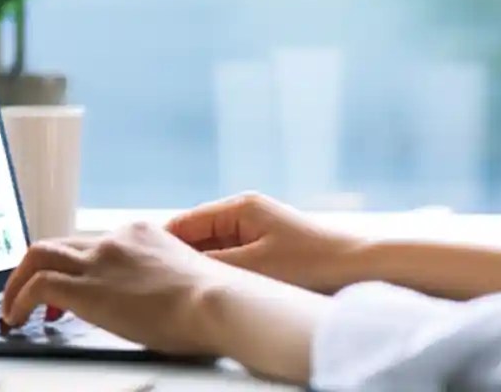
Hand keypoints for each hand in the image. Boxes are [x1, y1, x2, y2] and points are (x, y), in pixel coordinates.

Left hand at [0, 222, 235, 355]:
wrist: (217, 303)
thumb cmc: (215, 302)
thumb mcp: (185, 278)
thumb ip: (163, 281)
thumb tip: (160, 302)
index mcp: (142, 234)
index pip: (95, 243)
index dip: (78, 265)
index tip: (74, 286)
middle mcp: (116, 240)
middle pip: (61, 243)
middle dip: (39, 266)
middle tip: (30, 292)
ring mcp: (99, 260)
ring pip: (39, 254)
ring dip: (18, 281)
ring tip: (13, 307)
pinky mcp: (85, 288)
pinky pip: (37, 286)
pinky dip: (19, 300)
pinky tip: (17, 319)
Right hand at [166, 193, 365, 293]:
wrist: (360, 267)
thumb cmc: (310, 264)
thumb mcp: (254, 267)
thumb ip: (212, 265)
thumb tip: (175, 266)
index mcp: (239, 207)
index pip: (183, 223)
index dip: (160, 246)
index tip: (141, 268)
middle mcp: (246, 212)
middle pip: (196, 237)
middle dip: (178, 260)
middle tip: (156, 286)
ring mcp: (257, 229)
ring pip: (213, 250)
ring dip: (200, 269)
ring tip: (181, 291)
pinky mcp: (267, 247)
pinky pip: (231, 259)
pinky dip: (220, 273)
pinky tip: (214, 293)